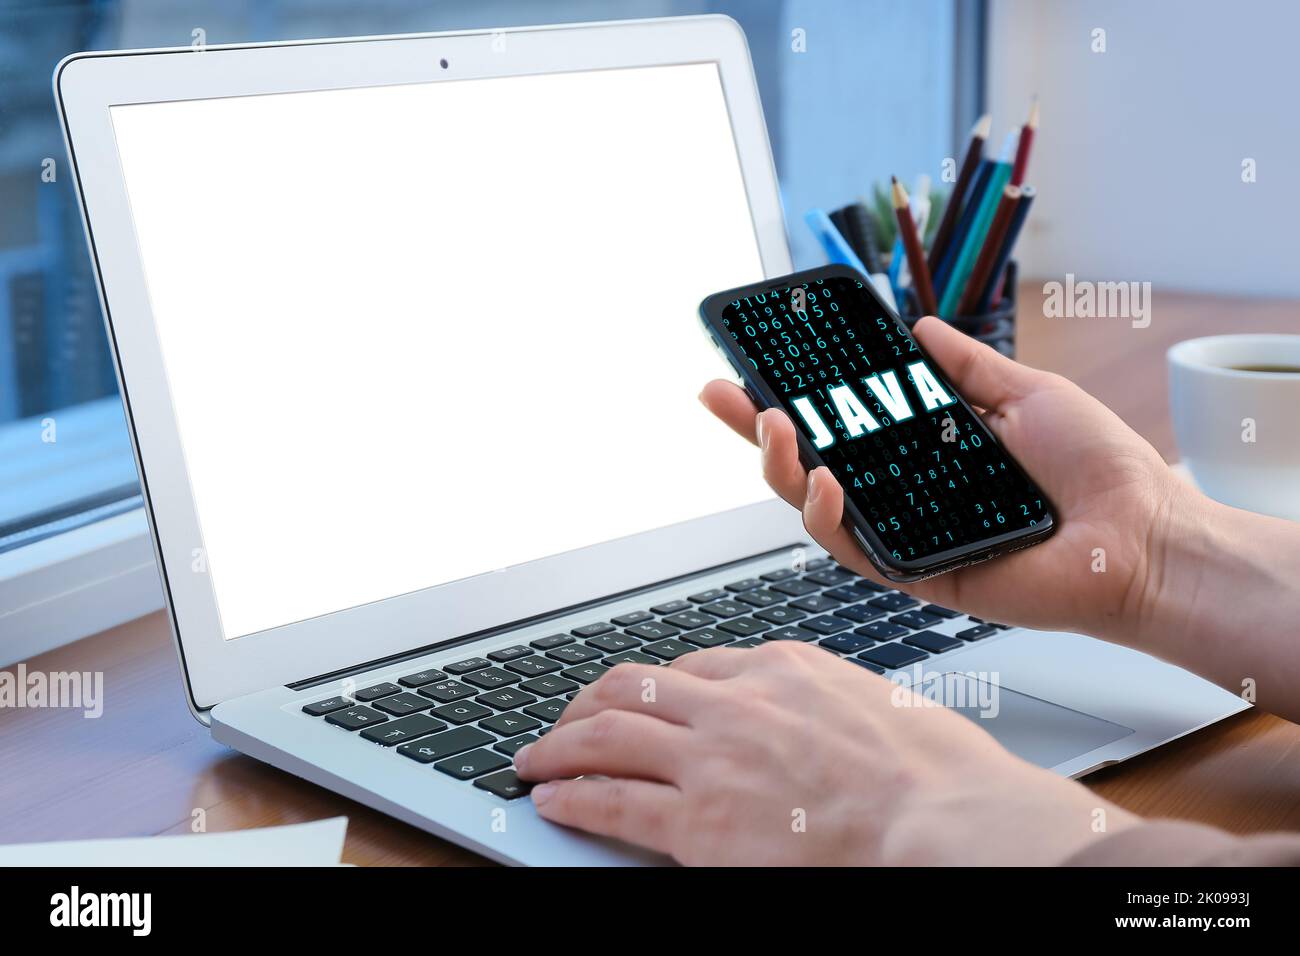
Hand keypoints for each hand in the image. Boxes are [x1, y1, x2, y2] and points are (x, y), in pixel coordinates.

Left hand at [514, 642, 1136, 864]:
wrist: (948, 823)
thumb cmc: (934, 773)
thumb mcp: (871, 702)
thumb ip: (815, 701)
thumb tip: (802, 717)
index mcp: (780, 667)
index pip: (692, 666)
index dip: (653, 687)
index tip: (637, 700)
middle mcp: (737, 701)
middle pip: (633, 686)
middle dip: (588, 702)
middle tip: (565, 721)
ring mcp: (714, 758)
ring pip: (608, 733)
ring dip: (560, 745)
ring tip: (535, 758)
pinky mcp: (702, 820)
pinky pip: (614, 800)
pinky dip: (573, 796)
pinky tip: (552, 799)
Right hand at [701, 316, 1193, 644]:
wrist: (1141, 535)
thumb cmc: (1096, 469)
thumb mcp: (1025, 394)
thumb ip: (968, 366)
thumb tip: (920, 327)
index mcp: (924, 452)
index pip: (842, 422)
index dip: (793, 397)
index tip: (753, 364)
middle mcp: (904, 494)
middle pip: (809, 463)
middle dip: (754, 429)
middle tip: (720, 394)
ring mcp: (904, 535)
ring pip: (815, 507)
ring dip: (781, 466)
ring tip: (771, 424)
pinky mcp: (915, 575)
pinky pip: (852, 549)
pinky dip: (827, 515)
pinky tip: (822, 478)